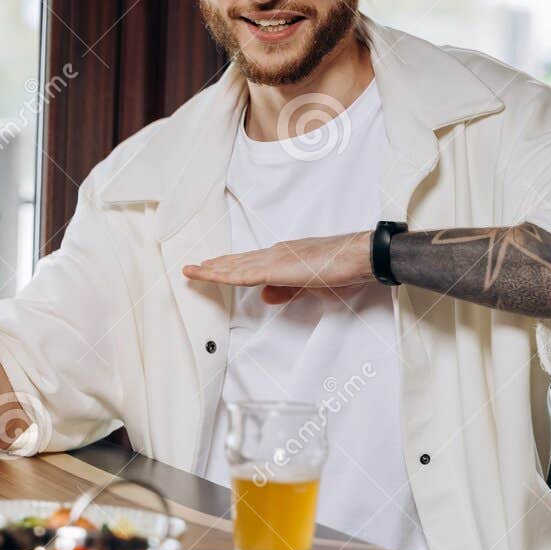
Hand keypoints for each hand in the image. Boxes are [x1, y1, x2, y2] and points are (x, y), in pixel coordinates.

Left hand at [183, 231, 373, 303]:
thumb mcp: (312, 286)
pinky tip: (207, 275)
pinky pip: (241, 274)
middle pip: (238, 261)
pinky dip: (222, 275)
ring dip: (212, 269)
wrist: (358, 256)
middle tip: (195, 268)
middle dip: (216, 266)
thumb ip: (287, 291)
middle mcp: (275, 253)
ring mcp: (273, 259)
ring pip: (235, 266)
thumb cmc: (344, 270)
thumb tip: (267, 296)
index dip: (231, 265)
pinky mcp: (275, 268)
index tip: (215, 267)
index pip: (251, 262)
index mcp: (285, 256)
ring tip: (192, 271)